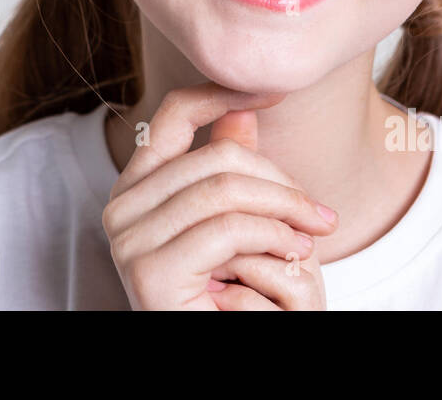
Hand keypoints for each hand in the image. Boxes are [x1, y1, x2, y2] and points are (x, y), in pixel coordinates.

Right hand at [103, 81, 336, 309]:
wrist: (215, 351)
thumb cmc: (227, 295)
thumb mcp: (236, 223)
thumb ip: (232, 169)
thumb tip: (245, 106)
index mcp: (137, 186)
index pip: (173, 115)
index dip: (222, 93)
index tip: (276, 90)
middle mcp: (121, 208)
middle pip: (215, 157)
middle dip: (280, 181)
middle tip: (320, 213)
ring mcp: (128, 240)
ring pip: (224, 191)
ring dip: (286, 211)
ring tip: (316, 233)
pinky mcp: (149, 271)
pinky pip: (226, 230)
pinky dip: (273, 237)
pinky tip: (296, 253)